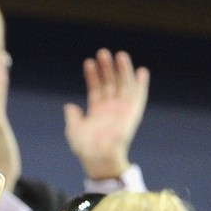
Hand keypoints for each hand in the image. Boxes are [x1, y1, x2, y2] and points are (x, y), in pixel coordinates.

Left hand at [63, 49, 149, 179]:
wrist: (98, 158)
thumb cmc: (85, 148)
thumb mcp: (74, 130)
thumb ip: (73, 117)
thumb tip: (69, 106)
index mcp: (97, 112)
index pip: (95, 88)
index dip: (92, 76)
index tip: (88, 62)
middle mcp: (110, 109)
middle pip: (110, 83)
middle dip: (106, 68)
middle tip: (103, 52)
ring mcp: (121, 110)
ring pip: (123, 85)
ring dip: (122, 71)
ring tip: (119, 55)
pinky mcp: (132, 114)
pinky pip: (138, 97)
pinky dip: (140, 85)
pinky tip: (141, 71)